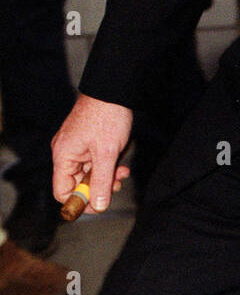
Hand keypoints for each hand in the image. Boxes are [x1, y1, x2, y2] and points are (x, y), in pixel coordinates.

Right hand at [51, 94, 132, 213]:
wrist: (114, 88)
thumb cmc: (107, 115)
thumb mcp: (106, 154)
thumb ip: (101, 182)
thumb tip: (97, 206)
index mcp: (63, 156)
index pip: (62, 191)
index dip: (79, 201)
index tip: (98, 203)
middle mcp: (66, 152)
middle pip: (77, 182)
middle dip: (98, 186)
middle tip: (116, 182)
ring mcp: (76, 145)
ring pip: (88, 172)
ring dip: (106, 175)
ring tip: (121, 170)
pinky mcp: (87, 140)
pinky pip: (94, 160)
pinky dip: (107, 163)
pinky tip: (120, 160)